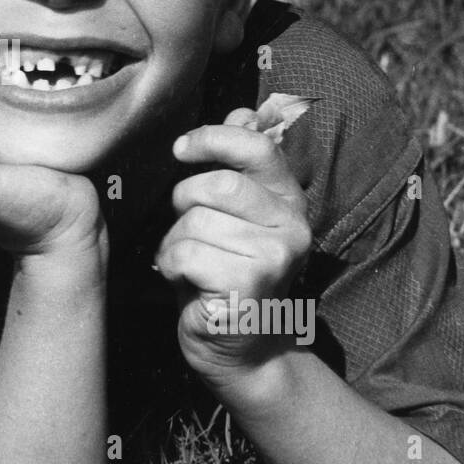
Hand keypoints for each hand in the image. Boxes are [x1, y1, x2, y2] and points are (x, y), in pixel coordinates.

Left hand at [155, 108, 312, 384]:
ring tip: (189, 265)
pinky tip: (186, 284)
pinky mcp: (250, 287)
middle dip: (183, 203)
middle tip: (187, 230)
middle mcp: (292, 227)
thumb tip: (243, 110)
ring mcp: (275, 258)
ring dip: (174, 243)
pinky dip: (171, 267)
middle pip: (214, 185)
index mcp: (289, 201)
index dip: (211, 138)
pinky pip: (185, 253)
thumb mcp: (235, 218)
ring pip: (194, 221)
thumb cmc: (227, 278)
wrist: (244, 354)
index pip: (255, 146)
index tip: (181, 149)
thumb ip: (239, 167)